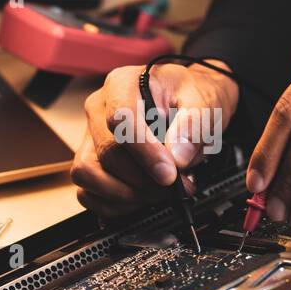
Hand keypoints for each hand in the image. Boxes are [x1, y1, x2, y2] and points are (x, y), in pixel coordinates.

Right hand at [72, 60, 239, 218]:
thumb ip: (193, 127)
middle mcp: (99, 108)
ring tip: (158, 194)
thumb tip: (177, 157)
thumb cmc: (190, 98)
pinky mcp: (90, 162)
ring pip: (88, 173)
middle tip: (176, 188)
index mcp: (122, 84)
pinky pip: (86, 191)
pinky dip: (113, 205)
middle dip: (143, 180)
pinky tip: (140, 200)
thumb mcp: (204, 103)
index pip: (120, 119)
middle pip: (107, 152)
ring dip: (125, 194)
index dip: (144, 152)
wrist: (187, 104)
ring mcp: (90, 136)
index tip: (168, 174)